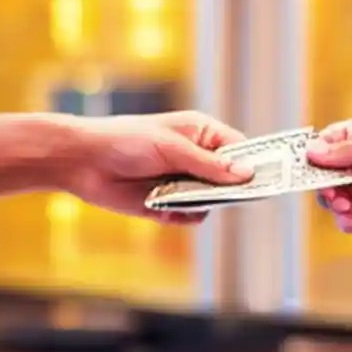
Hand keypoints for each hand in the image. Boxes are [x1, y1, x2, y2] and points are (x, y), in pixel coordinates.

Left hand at [60, 111, 252, 223]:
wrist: (83, 162)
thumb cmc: (126, 140)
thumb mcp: (170, 147)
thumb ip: (208, 163)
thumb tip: (246, 173)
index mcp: (203, 134)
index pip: (241, 149)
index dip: (256, 162)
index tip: (268, 177)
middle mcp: (198, 159)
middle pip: (231, 179)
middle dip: (229, 188)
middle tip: (225, 192)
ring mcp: (184, 183)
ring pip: (213, 201)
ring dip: (201, 201)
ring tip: (176, 193)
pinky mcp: (169, 206)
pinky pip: (192, 217)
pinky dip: (183, 215)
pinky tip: (163, 205)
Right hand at [306, 116, 351, 233]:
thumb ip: (347, 150)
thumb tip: (311, 152)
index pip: (324, 143)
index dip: (309, 152)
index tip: (298, 161)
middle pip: (322, 173)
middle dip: (317, 180)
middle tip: (322, 186)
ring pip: (330, 198)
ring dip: (330, 200)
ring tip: (342, 201)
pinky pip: (347, 220)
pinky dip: (343, 219)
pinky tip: (351, 214)